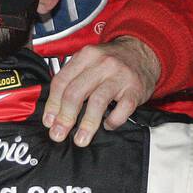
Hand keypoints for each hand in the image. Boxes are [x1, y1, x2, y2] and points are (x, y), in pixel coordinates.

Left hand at [43, 36, 161, 146]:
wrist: (143, 52)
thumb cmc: (111, 62)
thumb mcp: (89, 61)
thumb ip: (73, 80)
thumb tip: (54, 113)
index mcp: (85, 56)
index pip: (61, 82)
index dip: (52, 104)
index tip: (48, 122)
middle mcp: (101, 64)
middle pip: (76, 93)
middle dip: (65, 117)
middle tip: (59, 134)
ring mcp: (120, 76)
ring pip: (97, 101)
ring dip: (87, 124)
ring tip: (80, 140)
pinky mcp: (135, 89)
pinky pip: (122, 109)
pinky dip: (113, 120)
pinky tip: (108, 126)